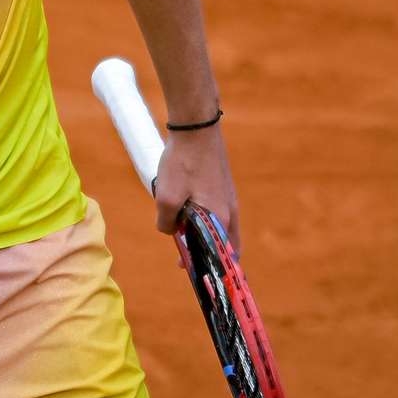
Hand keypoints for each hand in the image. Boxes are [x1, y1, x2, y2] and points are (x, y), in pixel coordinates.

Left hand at [153, 125, 240, 255]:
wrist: (196, 128)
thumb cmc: (183, 163)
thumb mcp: (166, 197)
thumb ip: (166, 222)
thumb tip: (169, 230)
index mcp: (221, 219)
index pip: (224, 256)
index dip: (207, 266)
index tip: (189, 270)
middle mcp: (231, 211)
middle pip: (224, 244)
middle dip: (206, 252)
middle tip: (185, 254)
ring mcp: (229, 197)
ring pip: (218, 226)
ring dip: (202, 233)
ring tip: (178, 228)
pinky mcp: (223, 185)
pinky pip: (215, 211)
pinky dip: (203, 217)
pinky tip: (183, 208)